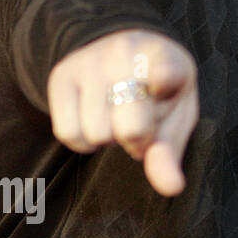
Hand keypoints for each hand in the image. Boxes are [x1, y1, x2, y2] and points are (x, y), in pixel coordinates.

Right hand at [46, 29, 197, 195]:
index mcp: (166, 59)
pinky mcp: (61, 74)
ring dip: (110, 139)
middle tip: (142, 126)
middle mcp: (126, 54)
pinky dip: (83, 142)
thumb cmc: (158, 91)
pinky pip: (67, 132)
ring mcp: (90, 62)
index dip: (164, 77)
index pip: (166, 69)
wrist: (126, 50)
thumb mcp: (176, 115)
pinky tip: (96, 123)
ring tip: (118, 119)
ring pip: (97, 134)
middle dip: (138, 140)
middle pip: (131, 128)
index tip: (162, 81)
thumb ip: (170, 151)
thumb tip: (171, 188)